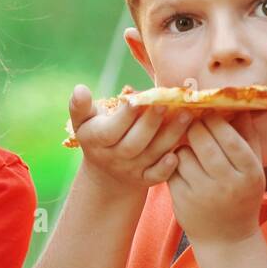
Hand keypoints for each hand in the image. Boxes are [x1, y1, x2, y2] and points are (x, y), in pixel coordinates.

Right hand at [67, 84, 189, 191]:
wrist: (106, 172)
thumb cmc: (97, 134)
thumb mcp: (83, 121)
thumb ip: (80, 106)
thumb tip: (79, 88)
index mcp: (96, 141)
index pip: (110, 131)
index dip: (123, 117)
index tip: (137, 99)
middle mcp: (113, 158)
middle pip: (133, 143)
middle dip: (150, 123)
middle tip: (166, 102)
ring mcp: (131, 170)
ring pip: (151, 155)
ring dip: (169, 136)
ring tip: (186, 115)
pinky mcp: (145, 179)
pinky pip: (156, 176)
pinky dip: (167, 168)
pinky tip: (179, 153)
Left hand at [167, 113, 264, 244]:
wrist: (226, 238)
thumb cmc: (241, 195)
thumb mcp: (253, 168)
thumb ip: (248, 136)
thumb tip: (241, 104)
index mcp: (250, 173)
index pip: (229, 137)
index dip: (215, 120)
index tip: (208, 112)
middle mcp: (227, 183)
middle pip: (202, 141)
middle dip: (194, 127)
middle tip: (192, 123)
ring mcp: (203, 194)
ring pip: (183, 153)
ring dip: (182, 145)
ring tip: (188, 146)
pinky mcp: (182, 201)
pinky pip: (171, 169)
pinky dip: (173, 162)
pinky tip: (180, 163)